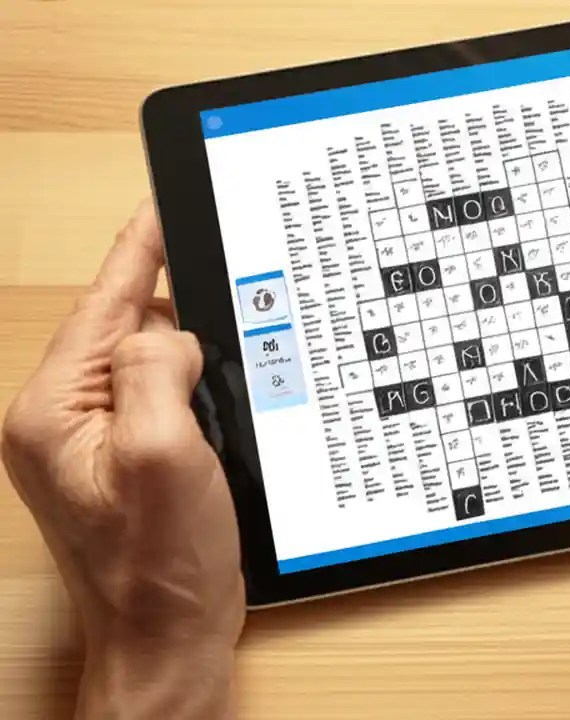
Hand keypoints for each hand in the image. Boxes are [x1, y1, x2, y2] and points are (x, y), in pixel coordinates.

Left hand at [2, 201, 242, 718]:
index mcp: (54, 412)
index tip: (163, 203)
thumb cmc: (160, 564)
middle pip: (124, 329)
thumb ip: (156, 370)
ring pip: (149, 363)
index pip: (103, 306)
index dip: (140, 250)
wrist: (165, 639)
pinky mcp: (125, 461)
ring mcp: (93, 443)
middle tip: (229, 272)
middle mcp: (63, 421)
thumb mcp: (163, 454)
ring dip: (193, 354)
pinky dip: (195, 388)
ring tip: (230, 356)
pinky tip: (225, 395)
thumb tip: (169, 330)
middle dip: (176, 305)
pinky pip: (161, 398)